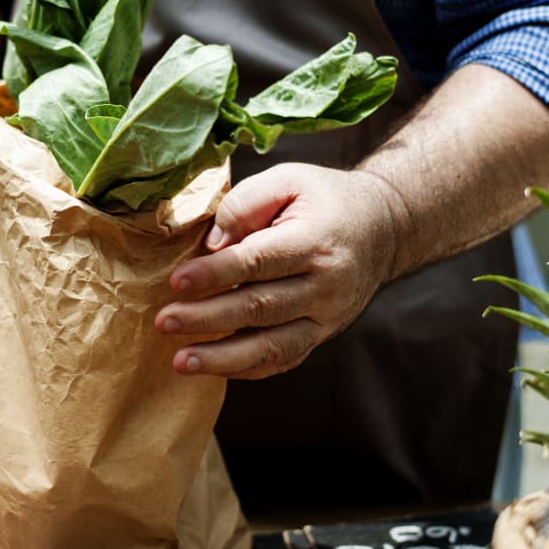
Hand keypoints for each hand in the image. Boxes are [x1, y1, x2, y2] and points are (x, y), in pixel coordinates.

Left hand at [155, 163, 405, 378]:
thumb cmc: (326, 200)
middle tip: (164, 321)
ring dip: (222, 358)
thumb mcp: (290, 179)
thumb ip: (247, 203)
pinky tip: (211, 368)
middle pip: (260, 308)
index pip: (259, 262)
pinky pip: (282, 360)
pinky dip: (245, 368)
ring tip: (180, 361)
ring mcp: (326, 318)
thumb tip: (213, 244)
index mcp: (316, 242)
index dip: (216, 273)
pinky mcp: (321, 336)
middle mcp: (325, 287)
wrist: (384, 230)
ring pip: (271, 346)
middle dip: (208, 318)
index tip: (178, 281)